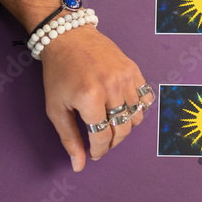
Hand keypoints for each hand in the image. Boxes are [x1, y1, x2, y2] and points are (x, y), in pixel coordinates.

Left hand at [40, 27, 154, 170]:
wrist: (68, 36)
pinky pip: (145, 99)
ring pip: (136, 117)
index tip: (94, 153)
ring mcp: (125, 78)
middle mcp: (110, 88)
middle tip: (102, 141)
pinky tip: (124, 108)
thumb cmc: (58, 72)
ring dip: (125, 126)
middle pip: (122, 130)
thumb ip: (69, 138)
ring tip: (111, 123)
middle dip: (112, 142)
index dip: (98, 151)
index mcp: (89, 98)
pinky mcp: (133, 70)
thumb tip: (79, 166)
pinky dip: (138, 108)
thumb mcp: (56, 108)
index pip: (102, 137)